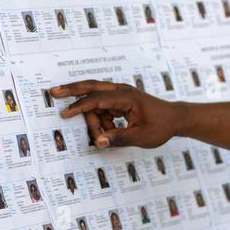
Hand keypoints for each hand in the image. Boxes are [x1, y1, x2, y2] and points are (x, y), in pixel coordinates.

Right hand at [51, 80, 182, 150]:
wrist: (175, 118)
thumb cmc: (161, 126)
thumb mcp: (141, 137)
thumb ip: (118, 138)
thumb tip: (98, 142)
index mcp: (127, 97)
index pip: (98, 99)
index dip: (80, 107)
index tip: (65, 114)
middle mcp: (121, 91)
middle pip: (92, 87)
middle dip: (72, 90)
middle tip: (53, 92)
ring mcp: (121, 94)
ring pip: (97, 101)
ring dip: (94, 118)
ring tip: (102, 135)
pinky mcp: (121, 100)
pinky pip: (103, 107)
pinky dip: (101, 118)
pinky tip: (107, 130)